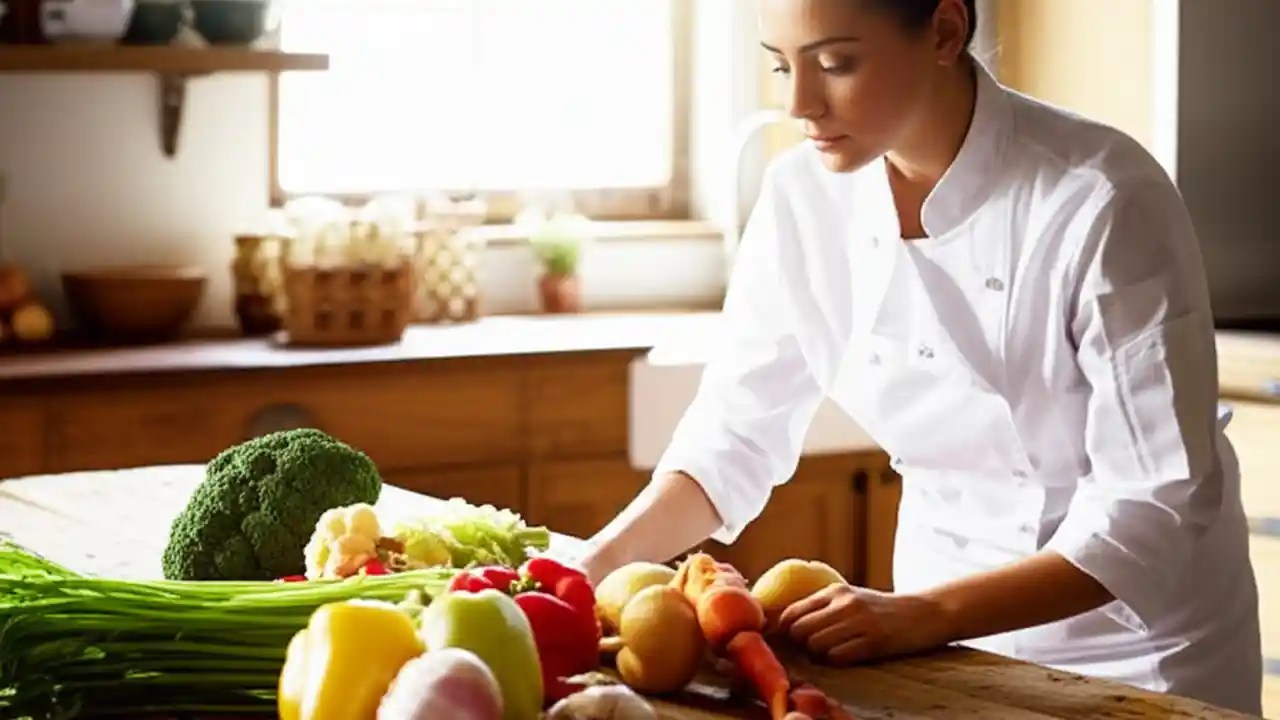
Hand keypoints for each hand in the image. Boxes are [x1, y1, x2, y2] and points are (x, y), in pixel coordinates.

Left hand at [775, 584, 955, 664]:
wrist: (924, 612)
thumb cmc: (882, 609)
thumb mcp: (851, 598)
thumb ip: (823, 608)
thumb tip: (788, 623)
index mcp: (834, 591)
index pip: (792, 612)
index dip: (783, 630)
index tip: (784, 640)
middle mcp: (844, 604)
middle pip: (800, 630)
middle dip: (800, 645)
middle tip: (811, 649)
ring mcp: (860, 622)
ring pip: (816, 645)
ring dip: (819, 655)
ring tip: (832, 652)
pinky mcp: (874, 641)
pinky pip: (839, 657)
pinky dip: (837, 660)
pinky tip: (847, 656)